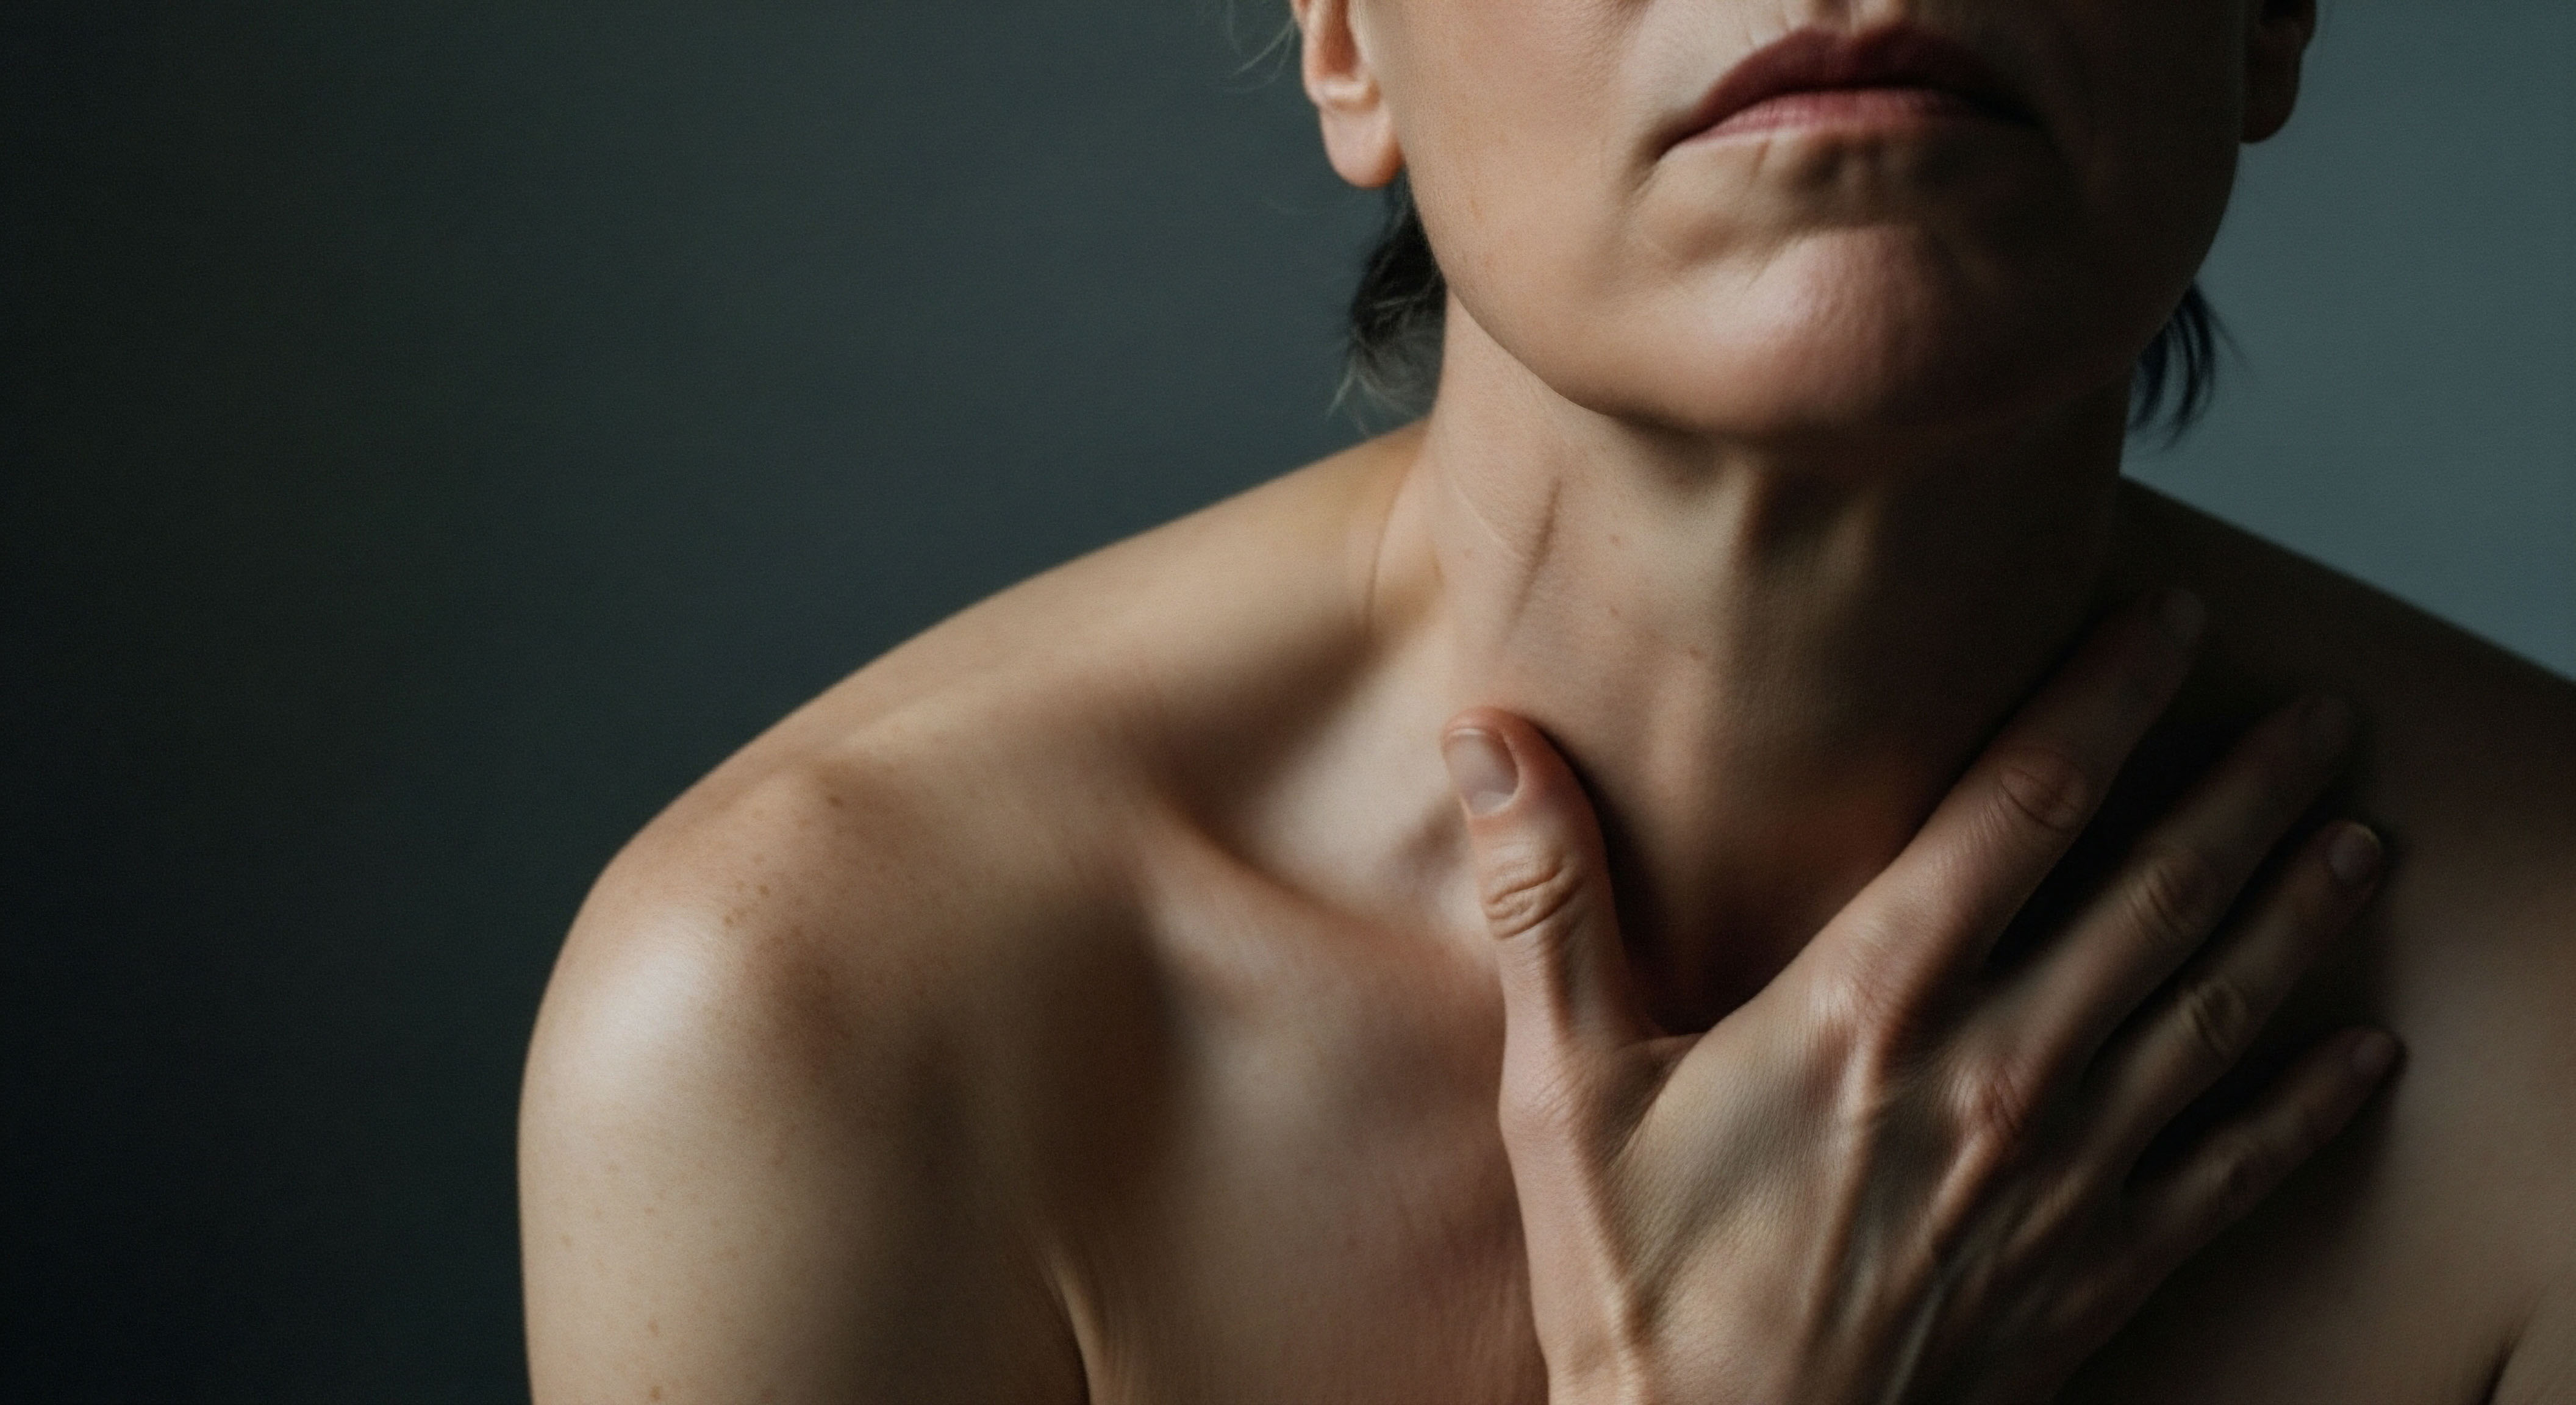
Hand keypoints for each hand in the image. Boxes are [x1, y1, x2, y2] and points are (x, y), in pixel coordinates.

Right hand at [1443, 591, 2397, 1404]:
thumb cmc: (1639, 1284)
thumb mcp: (1564, 1089)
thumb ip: (1547, 903)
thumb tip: (1487, 737)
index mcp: (1867, 1008)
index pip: (2020, 812)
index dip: (2104, 703)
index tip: (2170, 625)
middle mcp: (1992, 1075)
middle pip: (2156, 896)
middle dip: (2247, 793)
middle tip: (2318, 716)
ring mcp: (2059, 1178)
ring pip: (2214, 1013)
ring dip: (2297, 916)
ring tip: (2358, 838)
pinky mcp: (2093, 1271)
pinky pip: (2232, 1171)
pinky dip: (2306, 1105)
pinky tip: (2362, 1052)